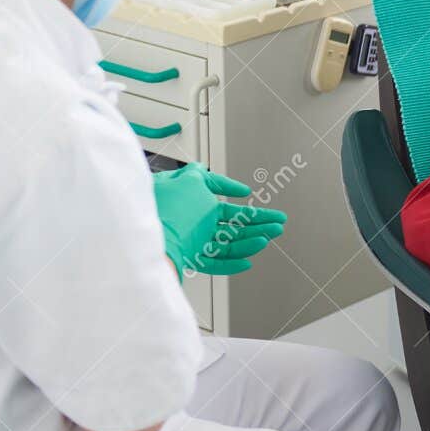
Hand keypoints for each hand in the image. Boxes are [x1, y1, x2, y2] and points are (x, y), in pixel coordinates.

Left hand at [152, 164, 287, 278]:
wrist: (151, 245)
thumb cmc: (169, 212)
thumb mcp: (187, 182)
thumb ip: (197, 174)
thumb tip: (200, 167)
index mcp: (190, 199)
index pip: (213, 191)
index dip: (229, 188)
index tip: (245, 190)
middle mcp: (190, 219)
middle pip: (229, 221)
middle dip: (257, 222)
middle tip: (277, 224)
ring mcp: (190, 240)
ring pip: (226, 241)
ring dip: (250, 241)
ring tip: (268, 238)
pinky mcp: (189, 259)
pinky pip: (214, 262)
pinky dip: (231, 263)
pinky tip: (246, 262)